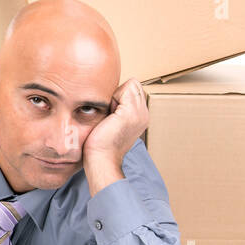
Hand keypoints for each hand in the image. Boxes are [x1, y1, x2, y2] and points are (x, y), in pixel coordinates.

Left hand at [81, 78, 147, 192]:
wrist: (101, 159)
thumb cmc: (100, 143)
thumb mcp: (113, 122)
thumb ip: (117, 108)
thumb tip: (109, 96)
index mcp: (141, 117)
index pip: (134, 90)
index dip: (120, 96)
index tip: (111, 113)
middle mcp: (144, 114)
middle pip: (134, 85)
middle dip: (119, 93)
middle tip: (110, 113)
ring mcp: (140, 113)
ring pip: (130, 85)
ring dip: (116, 95)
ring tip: (110, 115)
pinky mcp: (131, 112)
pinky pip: (126, 87)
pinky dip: (114, 97)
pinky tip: (109, 115)